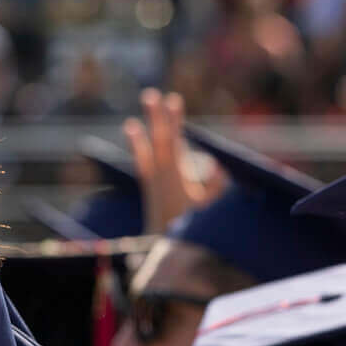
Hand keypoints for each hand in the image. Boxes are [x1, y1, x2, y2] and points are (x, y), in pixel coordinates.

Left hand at [122, 88, 217, 233]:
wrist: (168, 251)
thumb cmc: (193, 229)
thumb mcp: (209, 208)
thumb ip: (214, 186)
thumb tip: (215, 163)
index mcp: (174, 174)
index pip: (173, 140)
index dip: (173, 119)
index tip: (173, 100)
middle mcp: (160, 175)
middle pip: (158, 140)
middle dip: (157, 117)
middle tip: (151, 94)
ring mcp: (153, 183)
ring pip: (147, 153)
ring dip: (141, 136)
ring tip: (130, 123)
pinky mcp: (151, 192)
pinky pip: (143, 167)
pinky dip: (141, 154)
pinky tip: (138, 149)